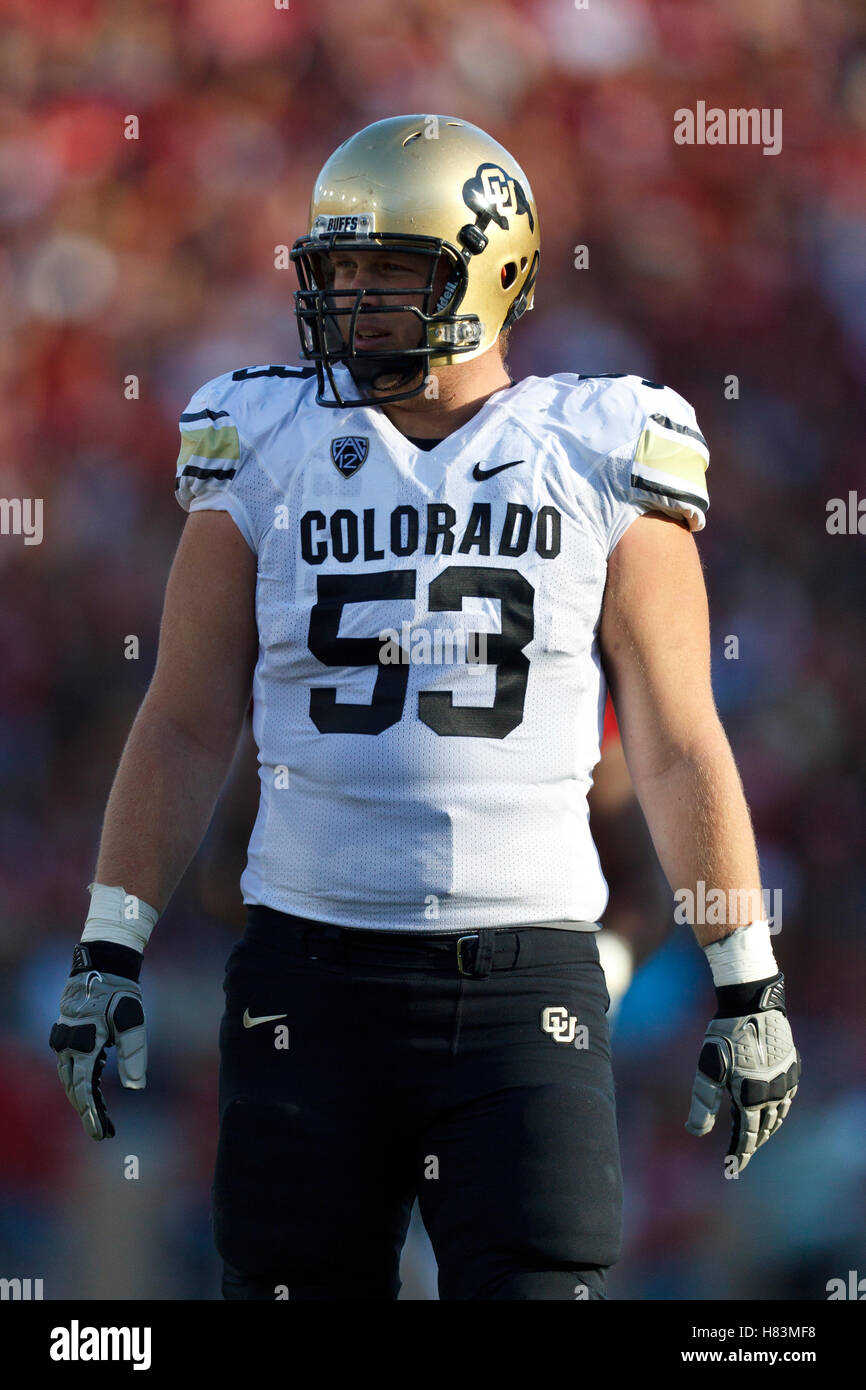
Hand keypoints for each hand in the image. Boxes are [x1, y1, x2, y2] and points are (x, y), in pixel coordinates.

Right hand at [49, 943, 145, 1139]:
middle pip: (74, 1087)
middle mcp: (68, 1044)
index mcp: (84, 1043)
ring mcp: (64, 1039)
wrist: (101, 964)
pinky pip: (70, 1064)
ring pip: (69, 1078)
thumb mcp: (132, 1020)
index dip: (92, 1113)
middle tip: (103, 1132)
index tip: (101, 1133)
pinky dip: (80, 1080)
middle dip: (88, 1111)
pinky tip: (94, 1089)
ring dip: (83, 1098)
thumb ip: (134, 1053)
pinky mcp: (67, 1035)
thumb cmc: (119, 991)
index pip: (85, 1088)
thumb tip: (137, 1087)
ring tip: (100, 1117)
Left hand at [686, 972, 800, 1172]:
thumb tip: (694, 1132)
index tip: (732, 1167)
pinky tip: (770, 1109)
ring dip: (766, 1128)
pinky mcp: (792, 1068)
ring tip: (754, 1135)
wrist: (752, 1005)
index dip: (739, 1153)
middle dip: (752, 1143)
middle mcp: (774, 1094)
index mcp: (752, 1097)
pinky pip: (787, 1098)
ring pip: (779, 1115)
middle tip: (740, 1153)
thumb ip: (703, 1104)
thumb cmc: (724, 1036)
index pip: (747, 1137)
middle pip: (764, 1129)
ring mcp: (786, 1081)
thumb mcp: (708, 1070)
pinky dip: (778, 1110)